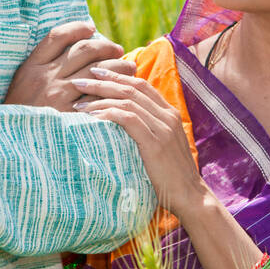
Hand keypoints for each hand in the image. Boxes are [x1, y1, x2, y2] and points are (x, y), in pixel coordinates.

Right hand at [4, 21, 135, 111]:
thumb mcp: (21, 84)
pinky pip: (99, 97)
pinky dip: (114, 90)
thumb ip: (42, 67)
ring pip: (97, 71)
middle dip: (106, 46)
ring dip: (118, 66)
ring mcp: (59, 97)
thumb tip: (73, 48)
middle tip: (118, 50)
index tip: (91, 28)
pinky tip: (123, 90)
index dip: (77, 28)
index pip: (57, 36)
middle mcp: (46, 78)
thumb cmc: (20, 114)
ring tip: (128, 67)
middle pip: (84, 50)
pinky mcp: (72, 116)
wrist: (9, 143)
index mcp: (31, 67)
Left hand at [69, 68, 207, 216]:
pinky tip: (93, 118)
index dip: (117, 76)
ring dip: (100, 99)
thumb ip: (148, 129)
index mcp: (169, 113)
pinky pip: (128, 119)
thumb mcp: (161, 145)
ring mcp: (163, 128)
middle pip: (131, 88)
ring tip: (79, 104)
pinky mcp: (155, 143)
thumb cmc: (171, 175)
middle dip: (103, 81)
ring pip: (127, 101)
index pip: (141, 84)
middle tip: (80, 80)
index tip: (95, 72)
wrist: (190, 196)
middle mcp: (168, 115)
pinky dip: (108, 114)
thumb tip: (119, 122)